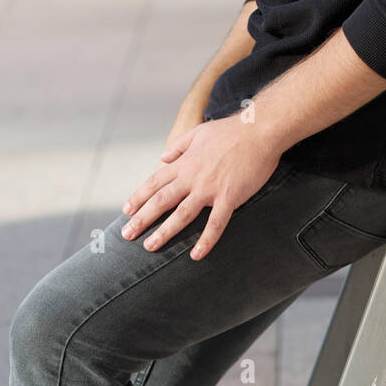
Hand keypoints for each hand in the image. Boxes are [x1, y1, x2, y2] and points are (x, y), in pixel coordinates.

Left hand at [120, 115, 279, 260]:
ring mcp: (209, 188)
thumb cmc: (231, 131)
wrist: (259, 129)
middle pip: (161, 201)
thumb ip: (179, 146)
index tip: (126, 211)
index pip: (155, 182)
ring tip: (149, 246)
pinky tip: (196, 255)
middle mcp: (192, 176)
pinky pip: (215, 223)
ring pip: (182, 214)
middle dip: (142, 219)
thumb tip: (163, 157)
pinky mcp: (229, 196)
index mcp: (185, 162)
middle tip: (126, 235)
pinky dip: (206, 240)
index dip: (139, 197)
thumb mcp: (199, 132)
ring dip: (164, 232)